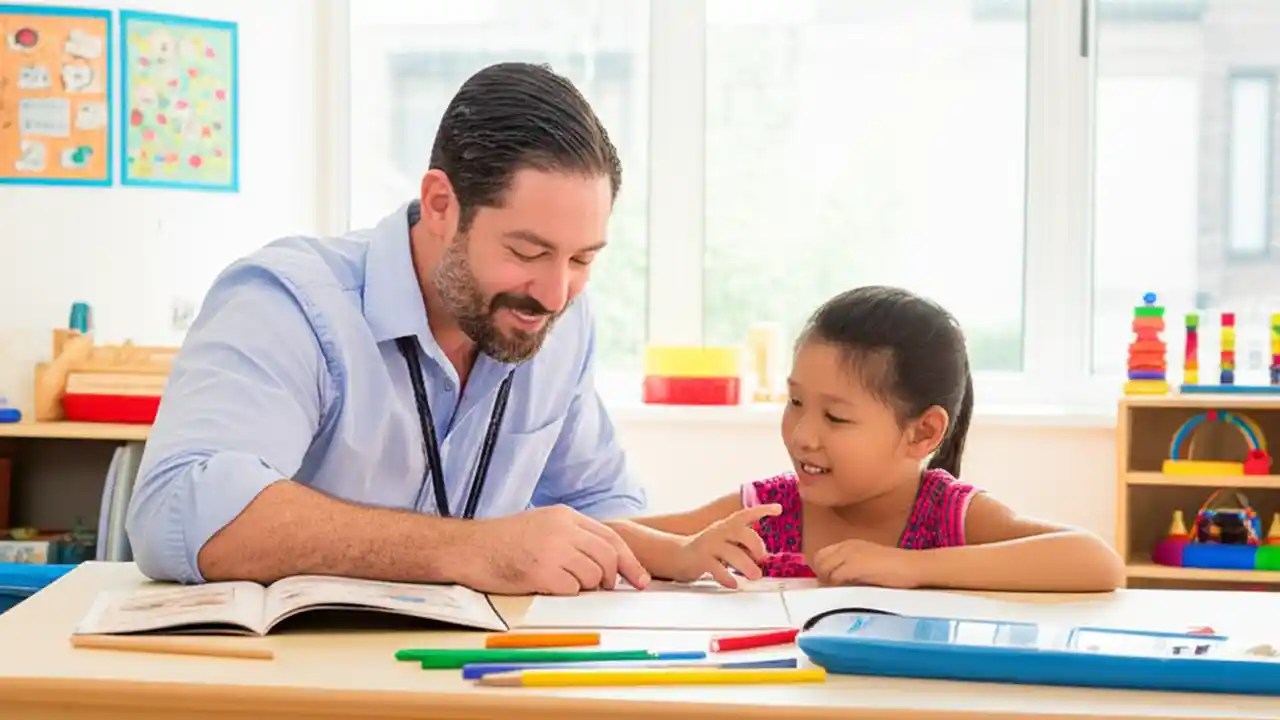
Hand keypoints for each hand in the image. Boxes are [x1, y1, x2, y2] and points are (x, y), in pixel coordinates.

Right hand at [465, 505, 650, 594]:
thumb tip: (606, 560)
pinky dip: (565, 593)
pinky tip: (547, 586)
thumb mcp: (543, 525)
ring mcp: (552, 550)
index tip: (640, 579)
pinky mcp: (541, 572)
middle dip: (612, 578)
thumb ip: (573, 536)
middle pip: (608, 557)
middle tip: (605, 588)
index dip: (630, 561)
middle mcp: (563, 529)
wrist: (469, 548)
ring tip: (562, 581)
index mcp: (566, 516)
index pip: (611, 537)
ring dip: (585, 586)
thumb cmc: (503, 541)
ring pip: (593, 575)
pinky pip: (572, 590)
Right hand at [672, 504, 780, 588]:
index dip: (762, 510)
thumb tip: (764, 556)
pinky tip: (735, 583)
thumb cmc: (708, 549)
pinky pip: (716, 568)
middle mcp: (718, 532)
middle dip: (756, 545)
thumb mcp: (726, 541)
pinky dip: (728, 577)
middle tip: (763, 558)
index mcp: (727, 525)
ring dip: (746, 565)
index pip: (746, 514)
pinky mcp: (700, 559)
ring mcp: (709, 545)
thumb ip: (743, 545)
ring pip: (731, 553)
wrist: (678, 555)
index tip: (778, 509)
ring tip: (756, 576)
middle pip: (741, 533)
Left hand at [811, 539, 922, 588]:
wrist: (913, 566)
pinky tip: (845, 592)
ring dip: (827, 582)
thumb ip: (852, 567)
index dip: (822, 570)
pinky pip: (834, 577)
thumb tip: (836, 581)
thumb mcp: (869, 562)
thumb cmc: (896, 568)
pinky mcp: (854, 566)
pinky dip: (836, 586)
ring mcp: (850, 555)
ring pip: (824, 569)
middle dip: (822, 575)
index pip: (822, 554)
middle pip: (819, 560)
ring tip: (839, 592)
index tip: (827, 583)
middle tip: (832, 589)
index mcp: (850, 544)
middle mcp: (847, 546)